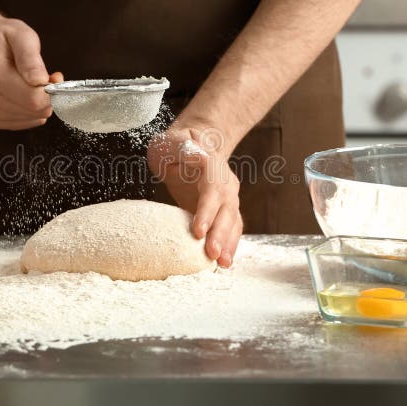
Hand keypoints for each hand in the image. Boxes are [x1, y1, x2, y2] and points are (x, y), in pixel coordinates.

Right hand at [0, 14, 62, 129]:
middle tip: (44, 77)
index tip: (53, 77)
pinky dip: (30, 110)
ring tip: (31, 83)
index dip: (52, 91)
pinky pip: (25, 122)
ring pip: (33, 119)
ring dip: (39, 103)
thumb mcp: (20, 35)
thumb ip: (31, 59)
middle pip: (35, 112)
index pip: (34, 100)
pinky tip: (23, 93)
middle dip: (48, 96)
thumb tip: (40, 81)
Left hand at [147, 126, 242, 266]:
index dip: (207, 211)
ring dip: (229, 244)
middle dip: (220, 234)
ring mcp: (228, 198)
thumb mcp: (173, 141)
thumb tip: (194, 154)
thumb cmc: (177, 145)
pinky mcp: (225, 211)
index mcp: (213, 166)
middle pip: (227, 210)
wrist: (194, 145)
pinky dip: (230, 246)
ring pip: (233, 222)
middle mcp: (226, 183)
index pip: (212, 190)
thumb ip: (182, 146)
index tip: (197, 232)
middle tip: (211, 254)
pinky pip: (232, 230)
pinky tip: (225, 263)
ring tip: (222, 264)